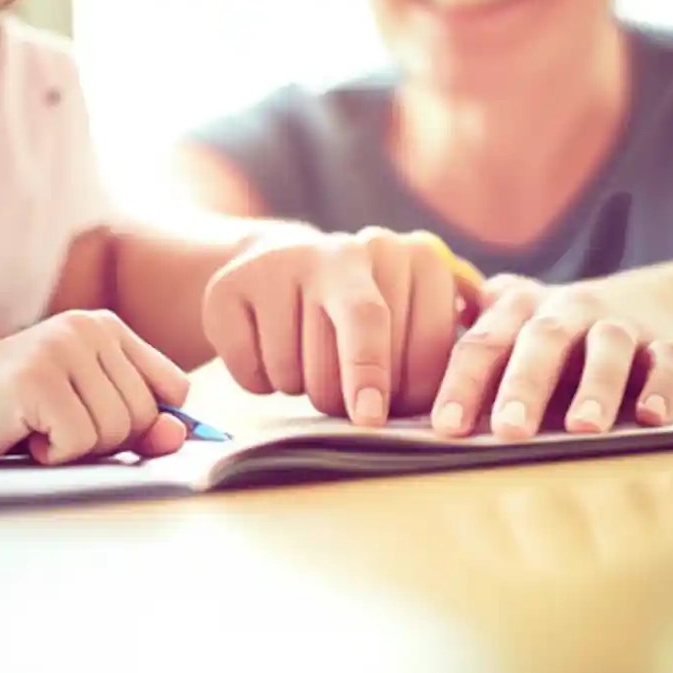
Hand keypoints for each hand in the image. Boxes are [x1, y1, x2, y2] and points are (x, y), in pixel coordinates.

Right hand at [0, 310, 190, 466]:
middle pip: (146, 414)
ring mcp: (62, 348)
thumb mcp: (84, 416)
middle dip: (107, 442)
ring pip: (117, 431)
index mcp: (105, 327)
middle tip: (56, 429)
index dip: (147, 424)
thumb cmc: (8, 417)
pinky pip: (80, 441)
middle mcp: (89, 328)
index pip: (174, 388)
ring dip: (77, 450)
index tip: (101, 429)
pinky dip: (53, 455)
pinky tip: (23, 436)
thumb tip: (178, 436)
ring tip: (37, 429)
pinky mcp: (38, 378)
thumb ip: (135, 423)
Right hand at [203, 227, 477, 425]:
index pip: (409, 342)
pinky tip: (266, 349)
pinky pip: (251, 371)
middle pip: (347, 361)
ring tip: (302, 358)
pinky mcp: (229, 287)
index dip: (397, 391)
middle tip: (342, 397)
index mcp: (408, 256)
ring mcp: (283, 263)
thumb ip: (429, 355)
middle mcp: (347, 251)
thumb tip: (444, 411)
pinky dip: (259, 382)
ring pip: (295, 372)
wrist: (276, 266)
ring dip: (300, 387)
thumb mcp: (408, 320)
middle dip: (343, 399)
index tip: (380, 420)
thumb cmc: (357, 311)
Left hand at [432, 275, 672, 439]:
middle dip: (524, 385)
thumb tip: (396, 390)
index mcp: (520, 311)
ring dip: (595, 386)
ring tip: (582, 428)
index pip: (483, 345)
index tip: (445, 427)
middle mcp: (569, 311)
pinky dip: (662, 388)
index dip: (463, 384)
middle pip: (542, 342)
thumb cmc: (561, 335)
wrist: (658, 302)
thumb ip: (470, 355)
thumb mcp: (514, 332)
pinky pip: (670, 363)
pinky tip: (649, 418)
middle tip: (509, 430)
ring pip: (609, 348)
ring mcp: (623, 325)